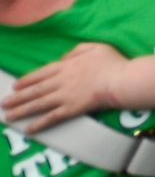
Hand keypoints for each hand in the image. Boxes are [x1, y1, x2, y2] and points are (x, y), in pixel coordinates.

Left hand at [2, 43, 129, 130]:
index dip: (27, 80)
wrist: (120, 80)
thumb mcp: (95, 47)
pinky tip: (28, 129)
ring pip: (38, 104)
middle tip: (4, 103)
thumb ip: (77, 50)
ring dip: (22, 110)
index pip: (41, 73)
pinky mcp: (71, 109)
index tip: (16, 85)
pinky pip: (51, 118)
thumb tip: (63, 57)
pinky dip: (39, 124)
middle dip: (18, 97)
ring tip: (8, 116)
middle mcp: (61, 82)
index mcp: (66, 66)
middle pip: (35, 90)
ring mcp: (64, 96)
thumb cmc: (112, 62)